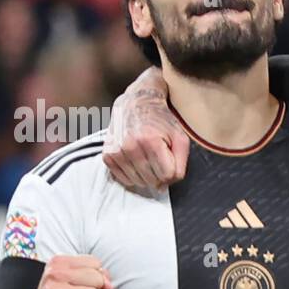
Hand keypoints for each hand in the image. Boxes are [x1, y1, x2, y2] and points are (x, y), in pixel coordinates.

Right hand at [102, 66, 188, 189]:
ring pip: (137, 182)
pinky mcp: (107, 154)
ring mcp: (117, 151)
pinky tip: (136, 162)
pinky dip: (132, 176)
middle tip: (158, 159)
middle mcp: (130, 146)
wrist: (136, 103)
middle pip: (152, 181)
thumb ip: (180, 163)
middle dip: (159, 174)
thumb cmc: (161, 121)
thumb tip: (167, 184)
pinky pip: (123, 179)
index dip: (172, 172)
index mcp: (151, 141)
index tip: (170, 162)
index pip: (167, 175)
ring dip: (146, 176)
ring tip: (147, 158)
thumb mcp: (180, 137)